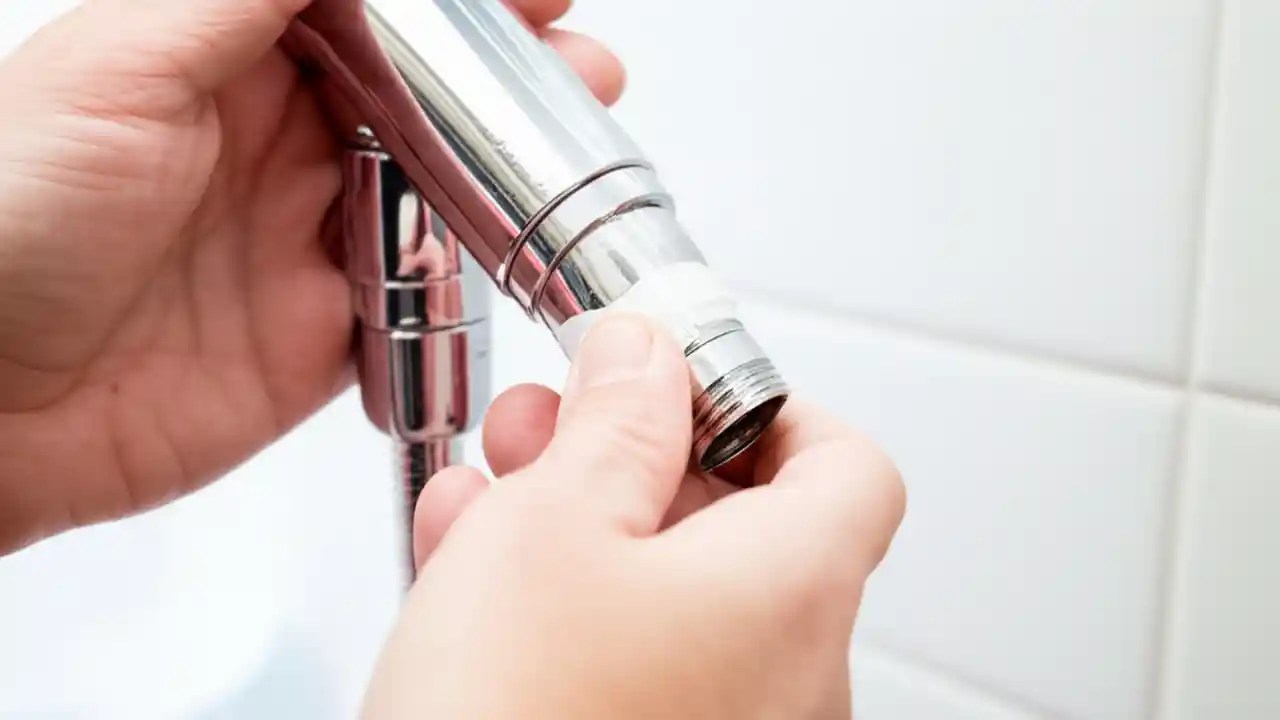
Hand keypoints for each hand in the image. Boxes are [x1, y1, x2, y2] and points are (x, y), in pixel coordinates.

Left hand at [0, 0, 623, 553]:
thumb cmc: (6, 221)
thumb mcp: (128, 65)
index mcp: (219, 62)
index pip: (363, 15)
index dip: (453, 6)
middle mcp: (268, 148)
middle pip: (415, 101)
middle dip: (503, 81)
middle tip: (580, 68)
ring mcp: (299, 244)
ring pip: (430, 198)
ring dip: (503, 178)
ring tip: (572, 160)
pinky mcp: (319, 337)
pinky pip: (417, 303)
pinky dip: (468, 284)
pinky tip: (512, 256)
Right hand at [363, 315, 905, 718]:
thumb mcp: (551, 525)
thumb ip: (614, 420)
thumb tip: (645, 357)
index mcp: (792, 592)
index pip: (845, 464)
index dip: (764, 404)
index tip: (680, 385)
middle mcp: (789, 677)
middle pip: (742, 523)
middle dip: (633, 455)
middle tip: (549, 425)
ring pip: (672, 593)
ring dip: (583, 525)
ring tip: (488, 496)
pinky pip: (638, 666)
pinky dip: (572, 610)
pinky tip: (477, 579)